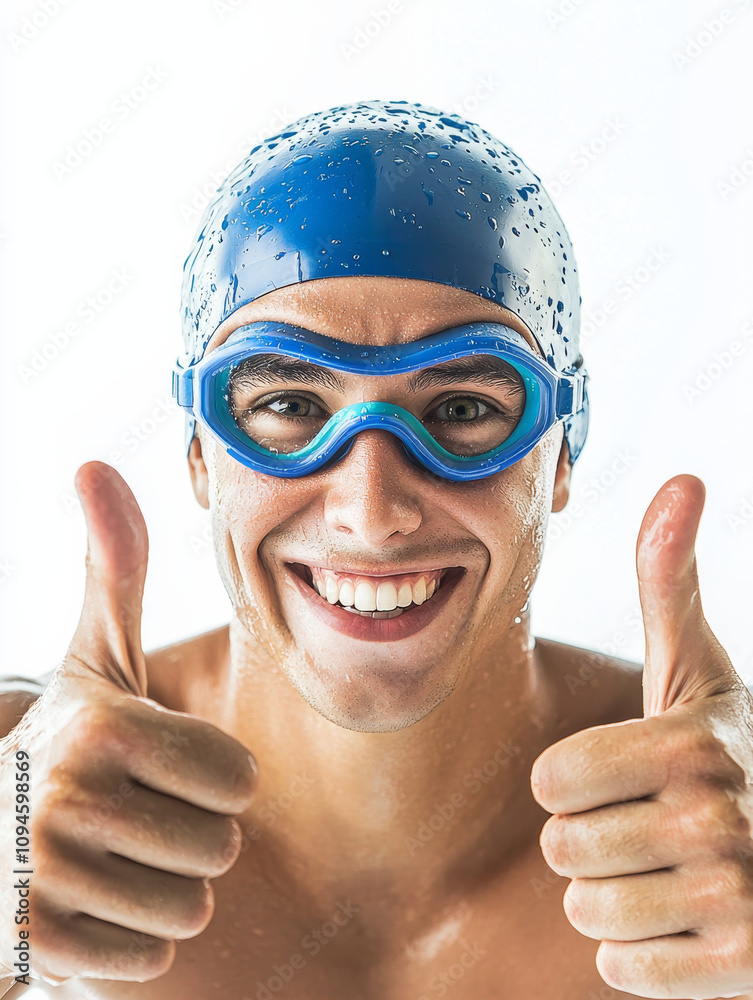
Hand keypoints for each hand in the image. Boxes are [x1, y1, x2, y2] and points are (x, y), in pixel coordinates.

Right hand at [0, 462, 256, 984]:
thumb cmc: (68, 740)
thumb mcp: (95, 659)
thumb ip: (113, 571)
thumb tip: (92, 463)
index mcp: (103, 724)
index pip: (240, 780)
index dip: (216, 779)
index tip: (169, 768)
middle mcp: (68, 798)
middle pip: (219, 844)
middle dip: (193, 834)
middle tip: (140, 815)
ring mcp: (45, 878)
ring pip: (189, 906)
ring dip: (168, 888)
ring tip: (120, 855)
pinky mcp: (33, 948)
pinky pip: (147, 959)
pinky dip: (133, 942)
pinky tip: (97, 904)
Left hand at [531, 475, 752, 999]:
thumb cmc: (732, 751)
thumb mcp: (702, 668)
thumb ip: (672, 582)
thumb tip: (680, 478)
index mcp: (692, 744)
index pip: (551, 781)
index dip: (570, 781)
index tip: (616, 774)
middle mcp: (718, 822)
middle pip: (562, 847)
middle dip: (589, 839)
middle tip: (645, 823)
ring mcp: (737, 901)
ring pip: (588, 912)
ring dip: (611, 897)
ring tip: (662, 869)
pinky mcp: (744, 970)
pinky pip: (623, 971)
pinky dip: (641, 954)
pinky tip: (683, 919)